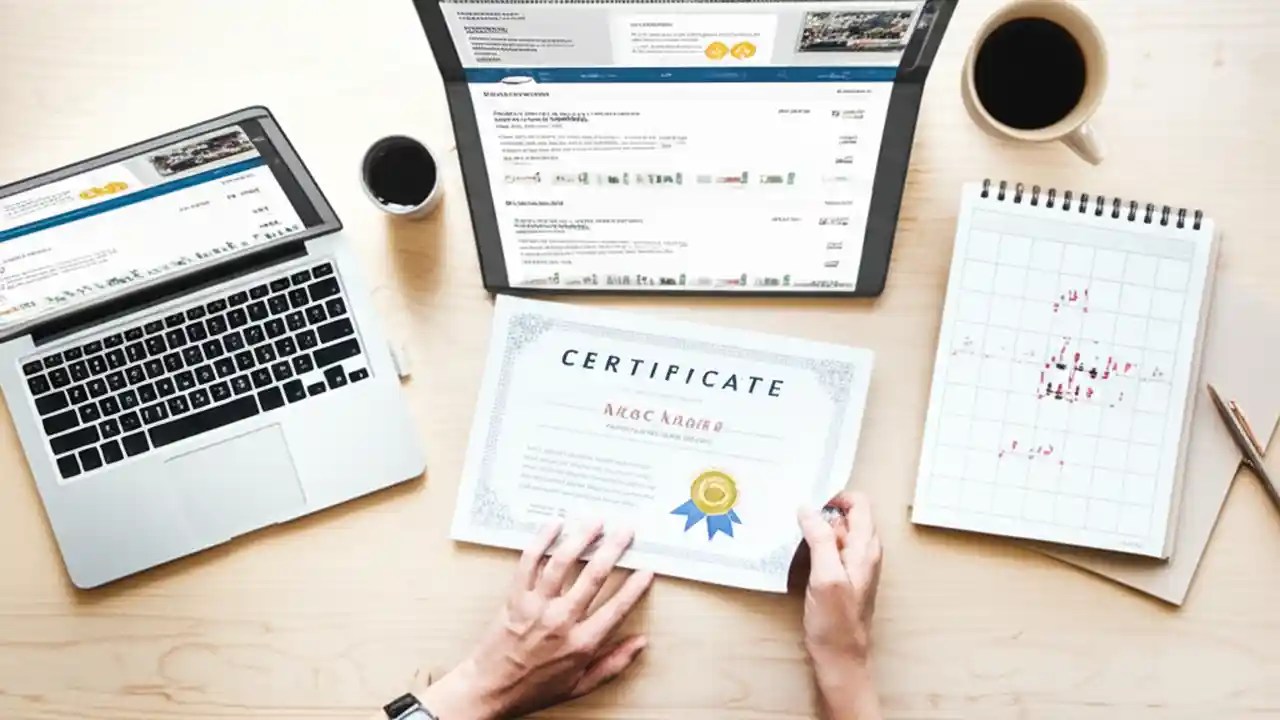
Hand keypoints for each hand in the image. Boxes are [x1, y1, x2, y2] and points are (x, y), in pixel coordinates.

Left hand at [418, 521, 654, 719]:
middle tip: (626, 531)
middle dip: (613, 549)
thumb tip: (641, 643)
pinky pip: (529, 562)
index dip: (635, 587)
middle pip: (593, 576)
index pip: (616, 608)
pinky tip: (554, 525)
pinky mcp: (515, 597)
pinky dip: (541, 540)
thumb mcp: (580, 685)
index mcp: (581, 643)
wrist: (490, 689)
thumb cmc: (535, 688)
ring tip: (595, 521)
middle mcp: (560, 620)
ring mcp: (536, 606)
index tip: (646, 570)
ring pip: (562, 562)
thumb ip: (613, 663)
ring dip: (581, 538)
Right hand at [797, 492, 882, 719]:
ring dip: (817, 532)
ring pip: (837, 534)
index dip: (836, 499)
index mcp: (865, 548)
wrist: (841, 659)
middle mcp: (864, 553)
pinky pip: (832, 551)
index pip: (860, 504)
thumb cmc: (835, 623)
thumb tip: (808, 509)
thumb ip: (820, 540)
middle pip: (848, 516)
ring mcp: (855, 566)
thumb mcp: (825, 577)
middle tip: (798, 526)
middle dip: (823, 515)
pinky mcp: (843, 578)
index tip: (811, 507)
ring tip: (796, 543)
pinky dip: (817, 548)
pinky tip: (802, 560)